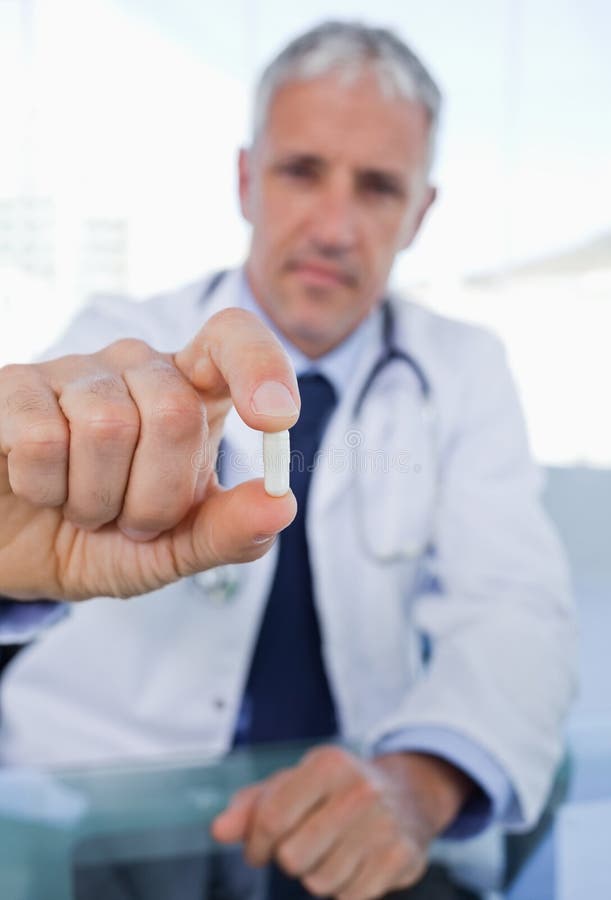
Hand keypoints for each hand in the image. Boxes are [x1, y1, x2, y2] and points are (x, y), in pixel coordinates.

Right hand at [0, 309, 298, 599]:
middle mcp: (137, 369)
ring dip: (96, 500)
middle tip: (128, 521)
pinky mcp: (13, 386)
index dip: (260, 368)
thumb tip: (283, 505)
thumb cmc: (104, 540)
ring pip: (107, 426)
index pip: (233, 339)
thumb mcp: (173, 549)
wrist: (16, 553)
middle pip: (175, 413)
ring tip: (81, 506)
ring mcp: (73, 371)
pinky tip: (38, 488)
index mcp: (191, 393)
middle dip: (156, 498)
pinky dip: (46, 489)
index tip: (277, 421)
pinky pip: (43, 438)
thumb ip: (230, 531)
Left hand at [211, 745, 471, 898]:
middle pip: (292, 857)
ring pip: (319, 883)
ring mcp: (383, 823)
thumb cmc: (335, 791)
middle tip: (305, 844)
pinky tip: (354, 865)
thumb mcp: (293, 784)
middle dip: (290, 859)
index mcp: (326, 764)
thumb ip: (251, 806)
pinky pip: (349, 899)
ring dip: (318, 875)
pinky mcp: (401, 857)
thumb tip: (218, 830)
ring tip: (334, 850)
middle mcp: (359, 789)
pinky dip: (344, 891)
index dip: (256, 844)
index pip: (271, 818)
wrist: (407, 796)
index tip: (258, 849)